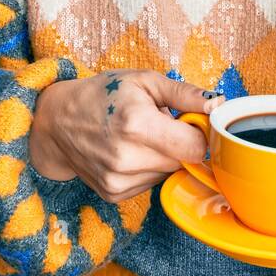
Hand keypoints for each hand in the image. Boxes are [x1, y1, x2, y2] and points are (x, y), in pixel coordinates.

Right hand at [29, 68, 223, 203]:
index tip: (188, 121)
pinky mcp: (113, 194)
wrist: (57, 121)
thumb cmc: (103, 94)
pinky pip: (149, 184)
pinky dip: (147, 168)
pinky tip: (130, 151)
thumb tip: (218, 104)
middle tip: (160, 124)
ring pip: (167, 174)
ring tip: (141, 136)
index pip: (195, 147)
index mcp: (137, 124)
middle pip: (183, 162)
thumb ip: (185, 93)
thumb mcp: (144, 80)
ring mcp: (118, 180)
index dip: (199, 133)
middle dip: (180, 143)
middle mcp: (127, 158)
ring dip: (163, 156)